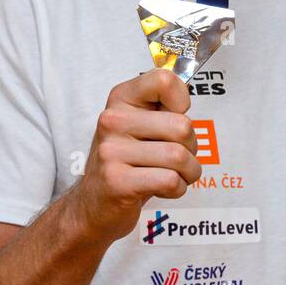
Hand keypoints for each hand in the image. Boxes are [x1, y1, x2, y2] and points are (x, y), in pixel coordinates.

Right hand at [67, 69, 200, 245]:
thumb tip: (186, 96)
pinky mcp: (117, 181)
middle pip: (182, 126)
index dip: (182, 101)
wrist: (93, 204)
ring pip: (179, 156)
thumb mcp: (142, 125)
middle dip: (192, 147)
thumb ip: (165, 108)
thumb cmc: (130, 161)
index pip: (164, 80)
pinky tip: (162, 188)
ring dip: (189, 171)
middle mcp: (112, 120)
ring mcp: (111, 151)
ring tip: (175, 175)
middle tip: (177, 157)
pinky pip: (170, 180)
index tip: (175, 117)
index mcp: (122, 98)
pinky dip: (178, 188)